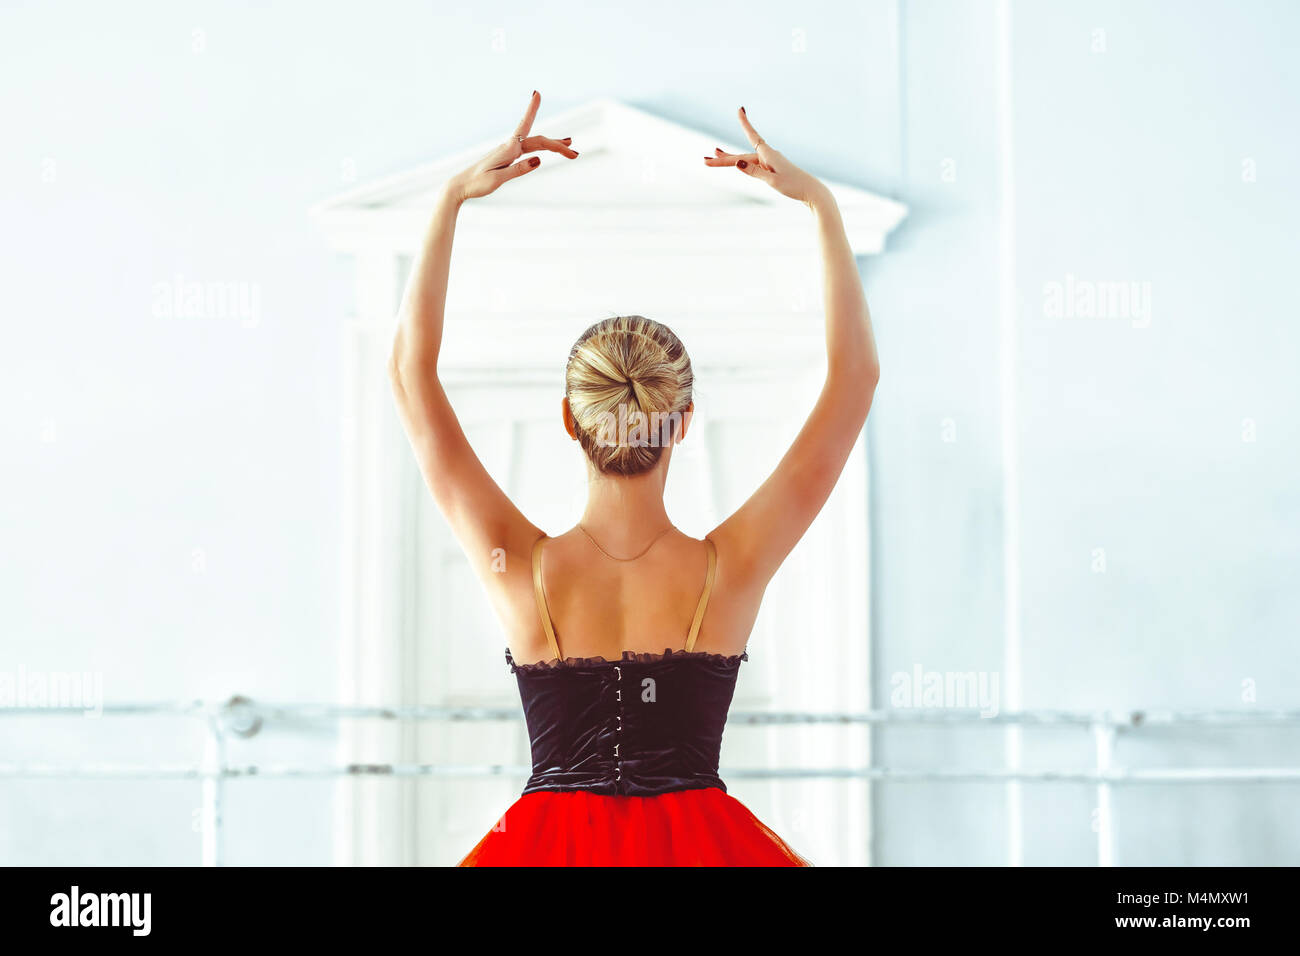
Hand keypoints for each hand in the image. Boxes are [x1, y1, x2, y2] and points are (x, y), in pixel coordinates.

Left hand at [446, 91, 578, 202]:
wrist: (460, 186)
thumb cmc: (476, 183)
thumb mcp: (497, 179)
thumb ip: (517, 170)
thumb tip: (539, 159)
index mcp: (508, 149)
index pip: (525, 127)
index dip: (532, 110)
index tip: (537, 93)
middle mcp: (510, 147)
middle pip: (539, 141)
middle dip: (558, 145)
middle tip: (575, 152)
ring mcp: (509, 152)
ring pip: (536, 145)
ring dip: (553, 146)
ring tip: (569, 146)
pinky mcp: (508, 158)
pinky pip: (529, 151)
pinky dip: (541, 150)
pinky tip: (544, 153)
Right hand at [704, 107, 827, 206]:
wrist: (812, 192)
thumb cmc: (794, 186)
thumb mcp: (772, 180)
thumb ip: (754, 172)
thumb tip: (738, 163)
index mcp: (769, 155)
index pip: (752, 136)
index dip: (745, 123)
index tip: (740, 109)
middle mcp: (768, 156)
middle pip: (741, 156)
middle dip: (723, 158)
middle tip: (704, 160)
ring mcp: (770, 163)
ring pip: (745, 160)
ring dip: (729, 159)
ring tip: (714, 154)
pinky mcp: (772, 169)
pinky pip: (752, 165)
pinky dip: (742, 164)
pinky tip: (738, 163)